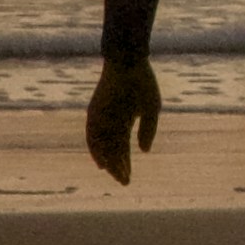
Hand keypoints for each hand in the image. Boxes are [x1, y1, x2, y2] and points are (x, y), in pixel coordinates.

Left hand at [86, 53, 159, 185]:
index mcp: (125, 122)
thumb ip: (148, 130)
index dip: (126, 164)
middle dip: (117, 167)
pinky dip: (95, 150)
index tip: (129, 179)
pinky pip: (92, 136)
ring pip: (102, 146)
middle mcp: (111, 123)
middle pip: (112, 151)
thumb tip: (144, 152)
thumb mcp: (152, 108)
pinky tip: (100, 162)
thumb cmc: (142, 82)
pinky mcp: (94, 113)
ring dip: (107, 161)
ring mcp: (101, 119)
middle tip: (123, 182)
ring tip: (113, 175)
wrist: (128, 62)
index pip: (123, 149)